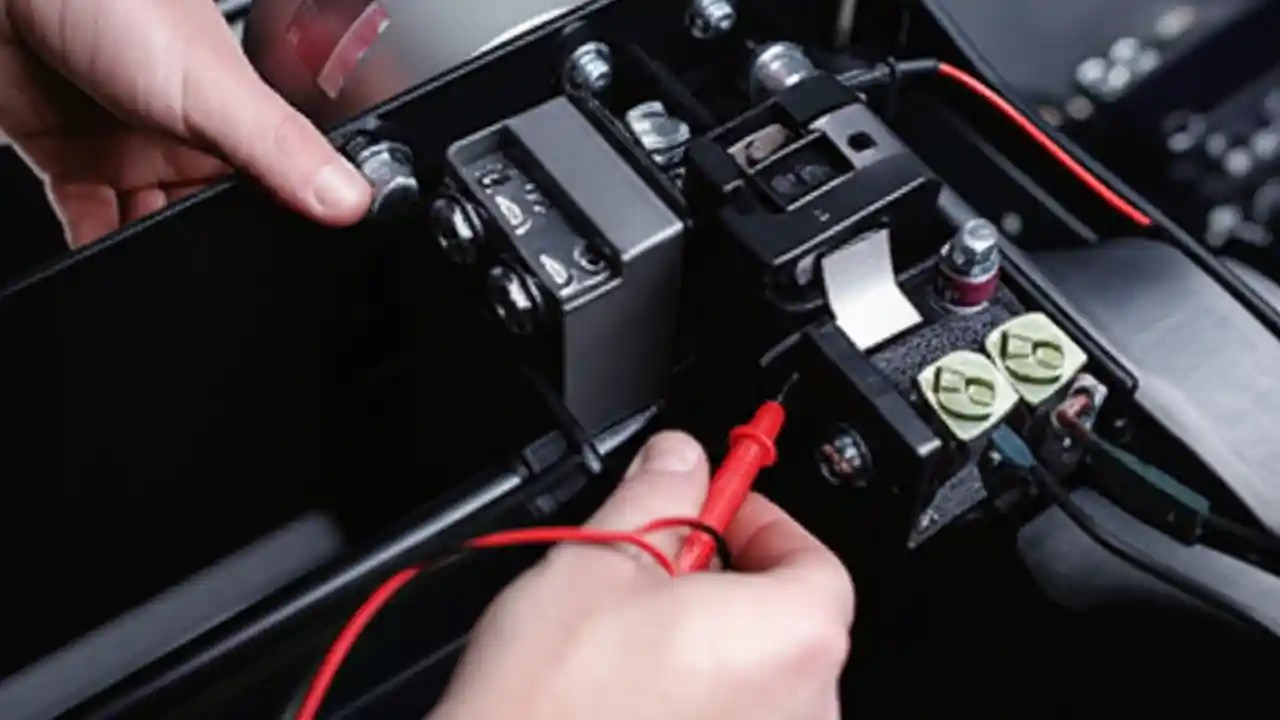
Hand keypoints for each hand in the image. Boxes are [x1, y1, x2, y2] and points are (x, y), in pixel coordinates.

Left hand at [0, 0, 371, 247]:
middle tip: (214, 273)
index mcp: (237, 110)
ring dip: (152, 253)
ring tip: (160, 276)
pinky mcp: (70, 157)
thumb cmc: (111, 2)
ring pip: (152, 225)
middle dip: (211, 247)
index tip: (287, 262)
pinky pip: (90, 222)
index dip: (284, 222)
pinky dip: (96, 250)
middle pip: (210, 215)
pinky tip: (107, 265)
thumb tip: (354, 200)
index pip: (275, 184)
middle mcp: (186, 130)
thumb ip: (282, 150)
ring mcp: (128, 144)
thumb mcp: (217, 88)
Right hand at [431, 432, 855, 719]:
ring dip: (705, 648)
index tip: (714, 508)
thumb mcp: (596, 564)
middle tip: (658, 566)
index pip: (812, 558)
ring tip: (628, 639)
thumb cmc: (552, 705)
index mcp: (792, 638)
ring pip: (752, 681)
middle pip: (784, 622)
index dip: (758, 521)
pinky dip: (693, 704)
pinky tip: (631, 696)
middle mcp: (804, 709)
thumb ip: (656, 497)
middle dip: (725, 583)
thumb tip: (678, 461)